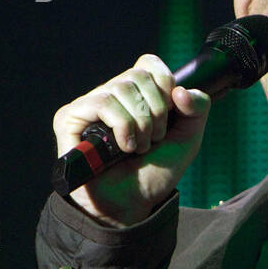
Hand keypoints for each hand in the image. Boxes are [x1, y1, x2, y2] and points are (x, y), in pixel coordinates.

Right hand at [52, 54, 211, 226]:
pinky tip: (124, 147)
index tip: (170, 111)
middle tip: (154, 139)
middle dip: (156, 111)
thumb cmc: (154, 172)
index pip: (149, 64)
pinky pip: (102, 102)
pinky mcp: (70, 118)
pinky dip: (123, 126)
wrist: (131, 204)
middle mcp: (110, 95)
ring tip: (138, 148)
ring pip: (122, 88)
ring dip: (140, 123)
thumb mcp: (188, 139)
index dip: (165, 83)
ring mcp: (89, 105)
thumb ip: (197, 109)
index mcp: (135, 95)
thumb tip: (181, 90)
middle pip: (139, 76)